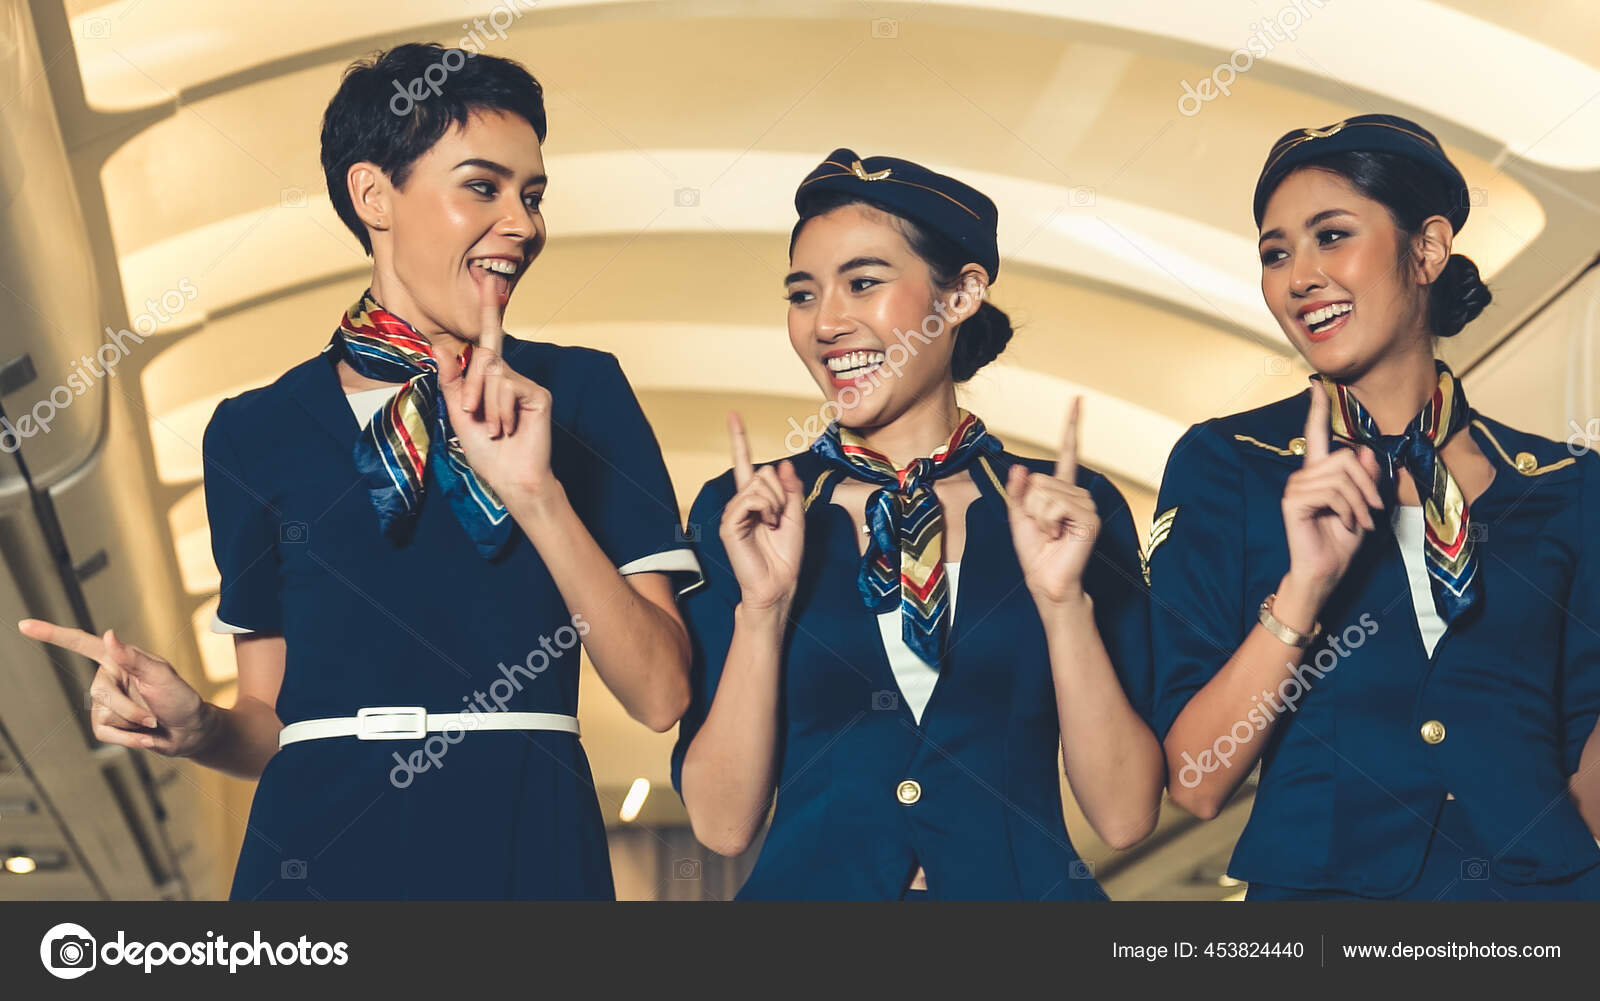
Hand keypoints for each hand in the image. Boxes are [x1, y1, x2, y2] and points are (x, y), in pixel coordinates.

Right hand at [17, 619, 209, 755]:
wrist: (190, 732)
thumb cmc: (181, 699)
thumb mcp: (162, 676)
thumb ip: (134, 658)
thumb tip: (108, 634)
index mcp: (119, 659)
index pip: (82, 644)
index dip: (53, 635)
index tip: (24, 625)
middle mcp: (108, 678)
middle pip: (100, 694)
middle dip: (131, 709)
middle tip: (154, 715)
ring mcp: (105, 703)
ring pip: (102, 715)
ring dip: (132, 724)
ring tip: (152, 723)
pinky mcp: (106, 725)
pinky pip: (104, 733)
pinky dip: (128, 739)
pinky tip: (146, 737)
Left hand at [435, 276, 552, 496]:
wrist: (511, 478)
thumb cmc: (486, 451)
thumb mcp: (459, 413)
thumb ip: (451, 380)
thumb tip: (440, 347)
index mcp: (490, 380)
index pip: (488, 339)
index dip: (489, 308)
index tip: (489, 278)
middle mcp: (510, 376)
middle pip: (484, 358)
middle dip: (471, 388)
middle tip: (473, 416)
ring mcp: (526, 384)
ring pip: (493, 374)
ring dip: (485, 405)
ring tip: (496, 429)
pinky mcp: (538, 394)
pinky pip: (507, 386)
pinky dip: (500, 410)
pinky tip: (509, 428)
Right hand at [719, 413, 804, 611]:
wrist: (779, 583)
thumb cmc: (786, 555)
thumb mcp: (796, 515)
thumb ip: (789, 489)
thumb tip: (782, 464)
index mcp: (756, 499)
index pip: (745, 463)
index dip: (739, 439)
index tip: (734, 415)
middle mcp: (741, 502)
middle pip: (762, 472)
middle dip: (780, 492)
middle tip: (780, 518)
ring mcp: (733, 512)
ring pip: (758, 484)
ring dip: (775, 503)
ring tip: (773, 525)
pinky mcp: (729, 524)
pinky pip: (750, 499)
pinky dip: (765, 509)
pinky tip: (766, 526)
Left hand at [1005, 396, 1097, 605]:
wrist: (1045, 580)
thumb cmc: (1035, 552)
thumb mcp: (1017, 516)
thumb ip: (1018, 490)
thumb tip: (1022, 467)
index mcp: (1061, 490)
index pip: (1068, 451)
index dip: (1072, 425)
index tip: (1078, 399)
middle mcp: (1077, 493)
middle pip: (1039, 480)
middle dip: (1030, 506)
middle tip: (1043, 528)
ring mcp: (1085, 504)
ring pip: (1044, 493)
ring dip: (1038, 517)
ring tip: (1051, 534)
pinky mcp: (1090, 517)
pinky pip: (1055, 506)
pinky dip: (1047, 523)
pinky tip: (1058, 535)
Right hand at [1281, 387, 1383, 603]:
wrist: (1325, 572)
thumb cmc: (1342, 540)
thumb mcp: (1363, 505)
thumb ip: (1365, 478)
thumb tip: (1362, 451)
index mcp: (1319, 473)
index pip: (1317, 434)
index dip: (1318, 408)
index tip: (1317, 384)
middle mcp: (1304, 475)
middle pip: (1345, 457)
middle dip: (1367, 485)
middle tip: (1371, 512)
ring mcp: (1296, 487)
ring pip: (1342, 475)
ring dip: (1359, 502)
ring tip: (1358, 522)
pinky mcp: (1293, 501)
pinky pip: (1332, 492)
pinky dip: (1347, 510)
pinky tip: (1344, 525)